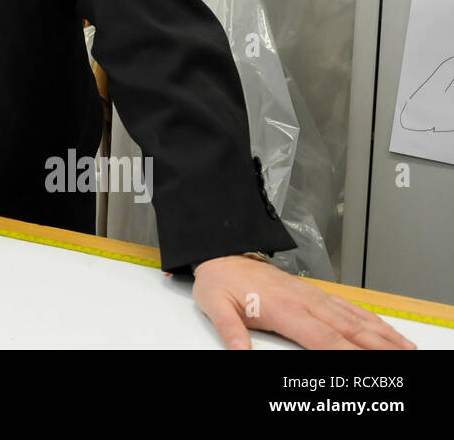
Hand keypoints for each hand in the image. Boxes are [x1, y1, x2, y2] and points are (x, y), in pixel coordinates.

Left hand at [192, 255, 416, 349]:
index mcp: (285, 308)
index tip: (368, 366)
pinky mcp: (315, 293)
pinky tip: (385, 329)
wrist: (223, 254)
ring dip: (382, 334)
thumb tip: (239, 353)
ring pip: (355, 318)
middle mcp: (305, 301)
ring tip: (407, 348)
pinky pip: (349, 307)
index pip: (323, 338)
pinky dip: (371, 319)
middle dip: (378, 347)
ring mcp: (313, 296)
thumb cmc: (221, 282)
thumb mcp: (215, 306)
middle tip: (404, 359)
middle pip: (349, 329)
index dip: (347, 353)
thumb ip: (230, 331)